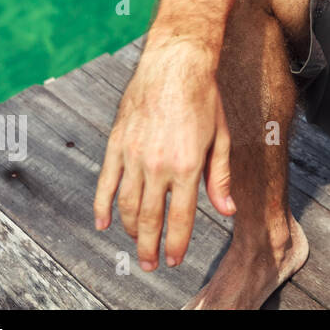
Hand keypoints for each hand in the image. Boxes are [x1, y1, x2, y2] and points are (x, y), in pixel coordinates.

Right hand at [93, 37, 235, 270]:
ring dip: (131, 230)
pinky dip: (102, 207)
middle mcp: (158, 166)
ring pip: (127, 206)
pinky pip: (105, 184)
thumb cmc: (204, 100)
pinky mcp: (116, 145)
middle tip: (151, 265)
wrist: (175, 64)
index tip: (173, 260)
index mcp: (187, 167)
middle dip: (150, 247)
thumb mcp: (221, 139)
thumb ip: (220, 178)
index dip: (176, 244)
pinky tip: (103, 223)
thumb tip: (226, 211)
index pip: (179, 219)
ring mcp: (133, 156)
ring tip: (137, 244)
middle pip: (150, 220)